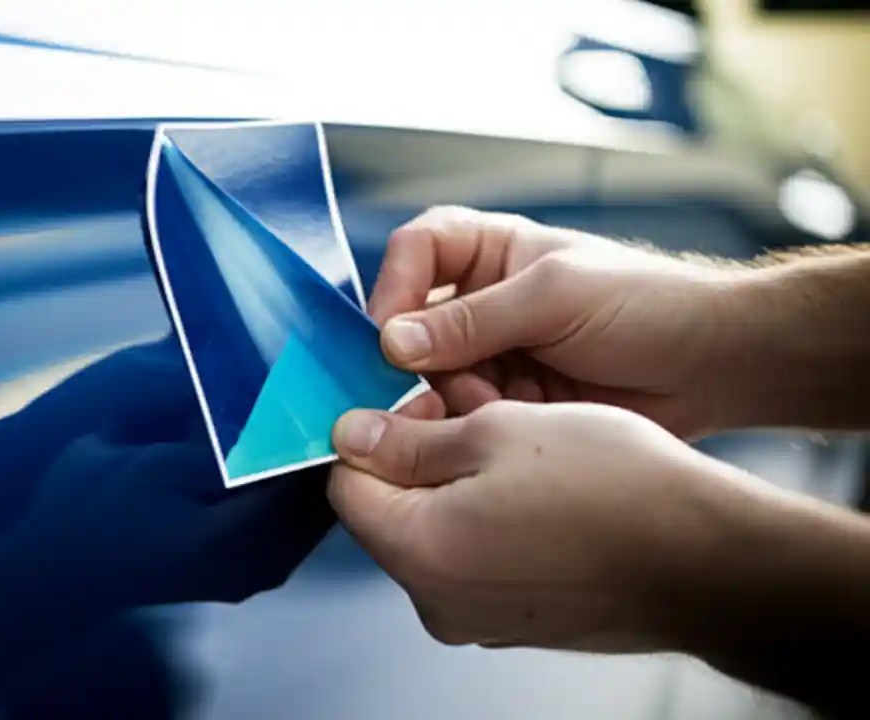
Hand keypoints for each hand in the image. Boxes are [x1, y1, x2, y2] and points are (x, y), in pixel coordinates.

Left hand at [326, 400, 759, 651]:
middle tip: (473, 412)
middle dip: (419, 456)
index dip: (373, 433)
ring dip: (457, 485)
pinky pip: (476, 561)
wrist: (709, 560)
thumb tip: (351, 435)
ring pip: (436, 534)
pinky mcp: (517, 623)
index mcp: (420, 551)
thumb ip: (411, 439)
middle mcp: (438, 601)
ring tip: (517, 445)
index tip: (417, 400)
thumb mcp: (499, 431)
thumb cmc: (613, 487)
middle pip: (390, 513)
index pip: (346, 486)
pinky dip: (489, 521)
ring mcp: (478, 620)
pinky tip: (540, 490)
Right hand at [369, 206, 744, 437]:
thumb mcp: (554, 298)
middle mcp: (482, 300)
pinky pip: (465, 414)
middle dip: (422, 361)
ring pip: (433, 379)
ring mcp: (494, 353)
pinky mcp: (508, 401)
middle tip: (446, 389)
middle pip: (412, 326)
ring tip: (499, 406)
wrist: (712, 368)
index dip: (394, 286)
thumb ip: (471, 320)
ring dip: (455, 397)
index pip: (417, 251)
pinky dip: (478, 422)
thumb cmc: (645, 306)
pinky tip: (514, 422)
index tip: (387, 335)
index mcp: (492, 252)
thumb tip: (391, 342)